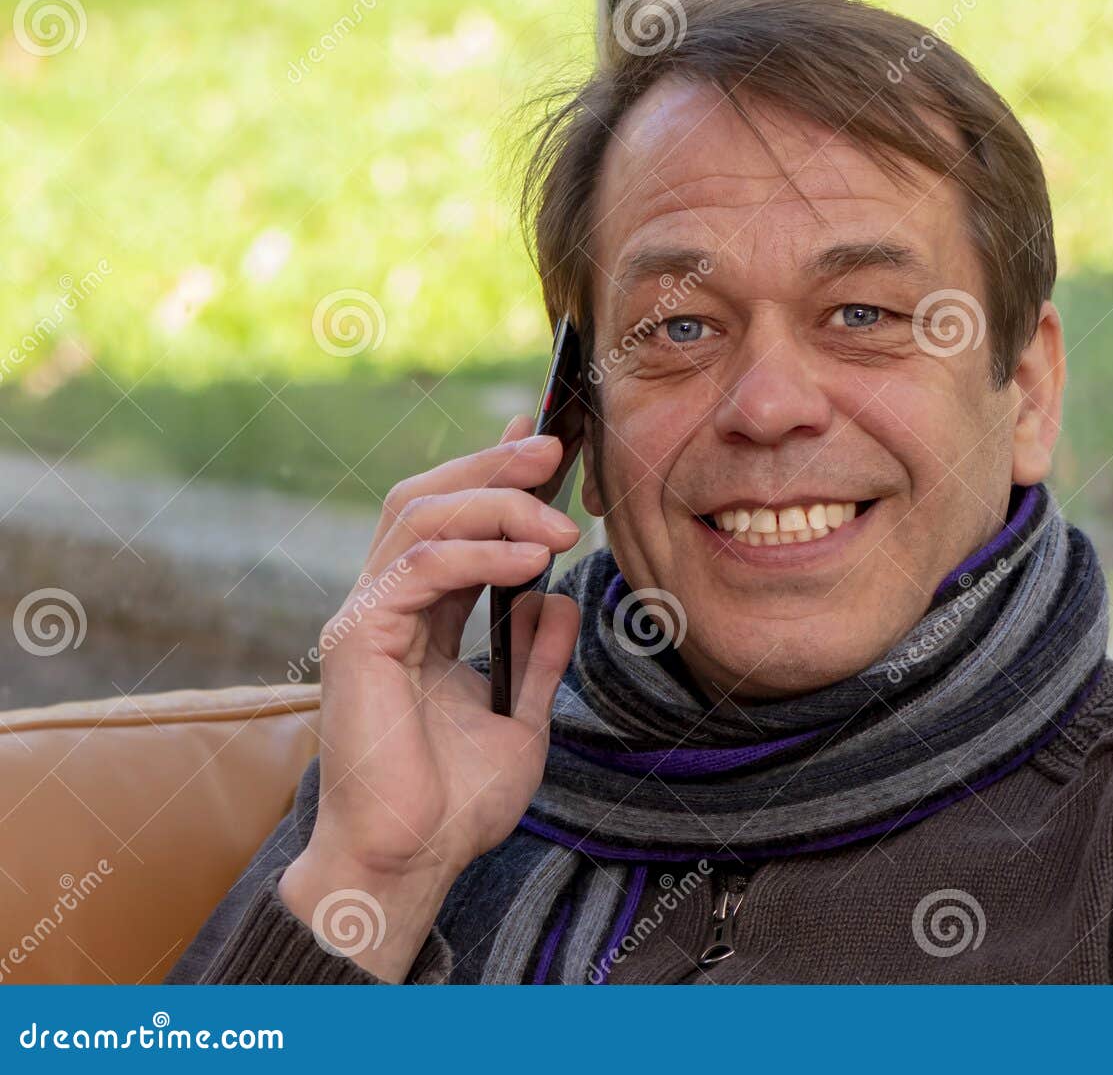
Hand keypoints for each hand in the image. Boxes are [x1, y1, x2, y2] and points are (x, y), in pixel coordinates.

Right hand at [280, 414, 581, 980]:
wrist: (409, 864)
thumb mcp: (519, 718)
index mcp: (414, 622)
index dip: (489, 475)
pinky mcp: (359, 638)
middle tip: (553, 450)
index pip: (448, 525)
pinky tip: (531, 562)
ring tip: (559, 522)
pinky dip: (479, 553)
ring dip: (496, 505)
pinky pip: (420, 567)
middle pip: (425, 501)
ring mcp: (365, 618)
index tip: (541, 444)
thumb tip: (558, 599)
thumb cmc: (453, 806)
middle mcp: (383, 608)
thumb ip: (538, 658)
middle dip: (491, 467)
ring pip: (420, 518)